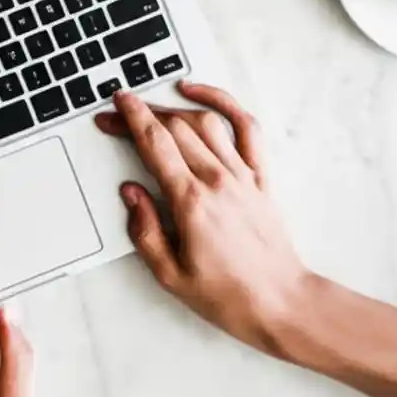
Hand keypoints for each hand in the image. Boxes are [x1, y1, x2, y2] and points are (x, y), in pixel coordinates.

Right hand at [94, 81, 311, 356]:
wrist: (280, 302)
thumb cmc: (228, 295)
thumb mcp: (169, 274)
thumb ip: (144, 229)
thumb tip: (130, 193)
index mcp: (191, 202)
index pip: (155, 144)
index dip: (131, 118)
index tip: (116, 104)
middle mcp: (217, 180)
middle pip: (175, 127)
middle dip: (142, 113)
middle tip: (119, 113)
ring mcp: (242, 175)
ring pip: (205, 122)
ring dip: (174, 109)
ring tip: (153, 108)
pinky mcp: (260, 177)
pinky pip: (246, 127)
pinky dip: (224, 103)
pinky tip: (202, 94)